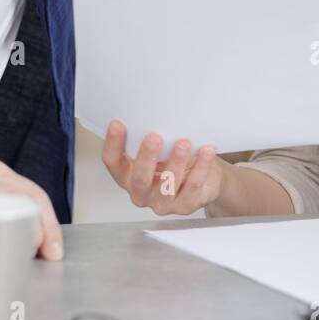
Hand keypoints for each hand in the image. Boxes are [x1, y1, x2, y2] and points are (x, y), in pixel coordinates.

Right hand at [101, 120, 225, 214]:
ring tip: (183, 143)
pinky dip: (201, 168)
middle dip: (146, 157)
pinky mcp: (185, 206)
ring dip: (175, 162)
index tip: (117, 124)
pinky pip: (192, 187)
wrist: (205, 179)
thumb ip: (151, 138)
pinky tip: (205, 152)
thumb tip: (150, 113)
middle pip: (139, 178)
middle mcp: (142, 192)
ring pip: (167, 185)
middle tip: (154, 137)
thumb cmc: (176, 159)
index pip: (113, 163)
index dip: (113, 144)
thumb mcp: (160, 148)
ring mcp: (162, 203)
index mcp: (128, 176)